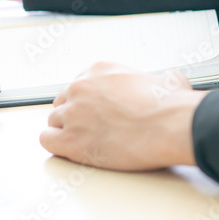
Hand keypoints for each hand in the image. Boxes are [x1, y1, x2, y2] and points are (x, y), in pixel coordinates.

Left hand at [40, 61, 205, 170]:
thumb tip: (169, 82)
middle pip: (63, 101)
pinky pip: (47, 140)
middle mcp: (81, 87)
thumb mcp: (168, 78)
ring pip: (54, 121)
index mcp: (100, 69)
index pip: (78, 84)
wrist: (170, 126)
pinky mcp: (70, 139)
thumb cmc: (171, 106)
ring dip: (67, 131)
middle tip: (92, 128)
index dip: (87, 101)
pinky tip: (72, 149)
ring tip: (86, 142)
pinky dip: (57, 145)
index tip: (96, 111)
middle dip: (76, 115)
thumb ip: (158, 78)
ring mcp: (73, 113)